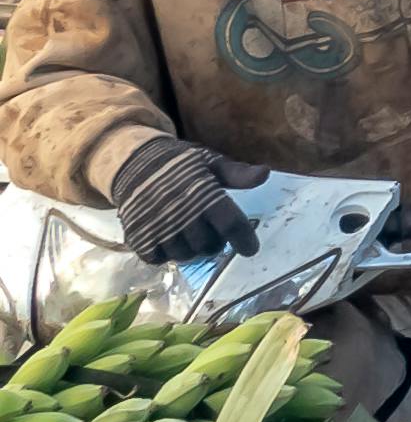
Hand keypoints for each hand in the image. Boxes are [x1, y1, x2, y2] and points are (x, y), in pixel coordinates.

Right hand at [106, 140, 240, 265]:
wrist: (134, 164)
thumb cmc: (179, 165)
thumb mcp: (210, 162)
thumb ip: (237, 173)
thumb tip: (265, 174)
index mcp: (203, 195)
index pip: (230, 224)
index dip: (244, 240)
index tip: (251, 249)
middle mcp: (181, 215)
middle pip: (209, 246)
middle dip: (216, 244)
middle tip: (214, 234)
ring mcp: (157, 229)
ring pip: (185, 255)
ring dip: (193, 250)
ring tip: (193, 235)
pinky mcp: (138, 238)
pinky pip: (159, 259)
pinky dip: (167, 254)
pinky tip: (170, 239)